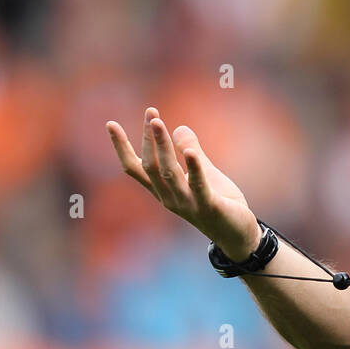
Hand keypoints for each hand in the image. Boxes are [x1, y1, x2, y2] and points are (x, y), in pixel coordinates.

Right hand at [106, 106, 260, 259]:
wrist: (239, 235)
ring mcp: (187, 204)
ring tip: (158, 123)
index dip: (122, 147)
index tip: (110, 124)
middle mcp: (170, 198)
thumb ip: (192, 153)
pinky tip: (189, 151)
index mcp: (165, 190)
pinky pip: (198, 186)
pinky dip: (194, 168)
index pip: (136, 167)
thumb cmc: (220, 203)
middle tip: (151, 113)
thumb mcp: (205, 173)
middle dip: (148, 139)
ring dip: (162, 146)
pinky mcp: (208, 207)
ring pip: (169, 173)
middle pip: (151, 166)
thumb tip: (180, 127)